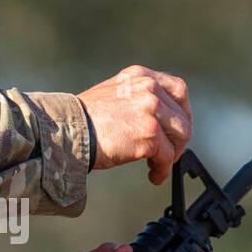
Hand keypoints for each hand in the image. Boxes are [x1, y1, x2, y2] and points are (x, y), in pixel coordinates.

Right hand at [78, 65, 191, 184]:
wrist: (69, 131)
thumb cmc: (85, 119)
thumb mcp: (115, 93)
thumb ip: (138, 97)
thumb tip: (159, 119)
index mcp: (141, 76)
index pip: (178, 89)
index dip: (183, 112)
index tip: (177, 128)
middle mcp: (149, 89)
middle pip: (183, 116)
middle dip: (178, 139)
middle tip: (168, 153)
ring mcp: (151, 111)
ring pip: (180, 136)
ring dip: (172, 155)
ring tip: (158, 165)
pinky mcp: (149, 135)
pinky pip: (168, 156)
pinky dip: (162, 169)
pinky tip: (153, 174)